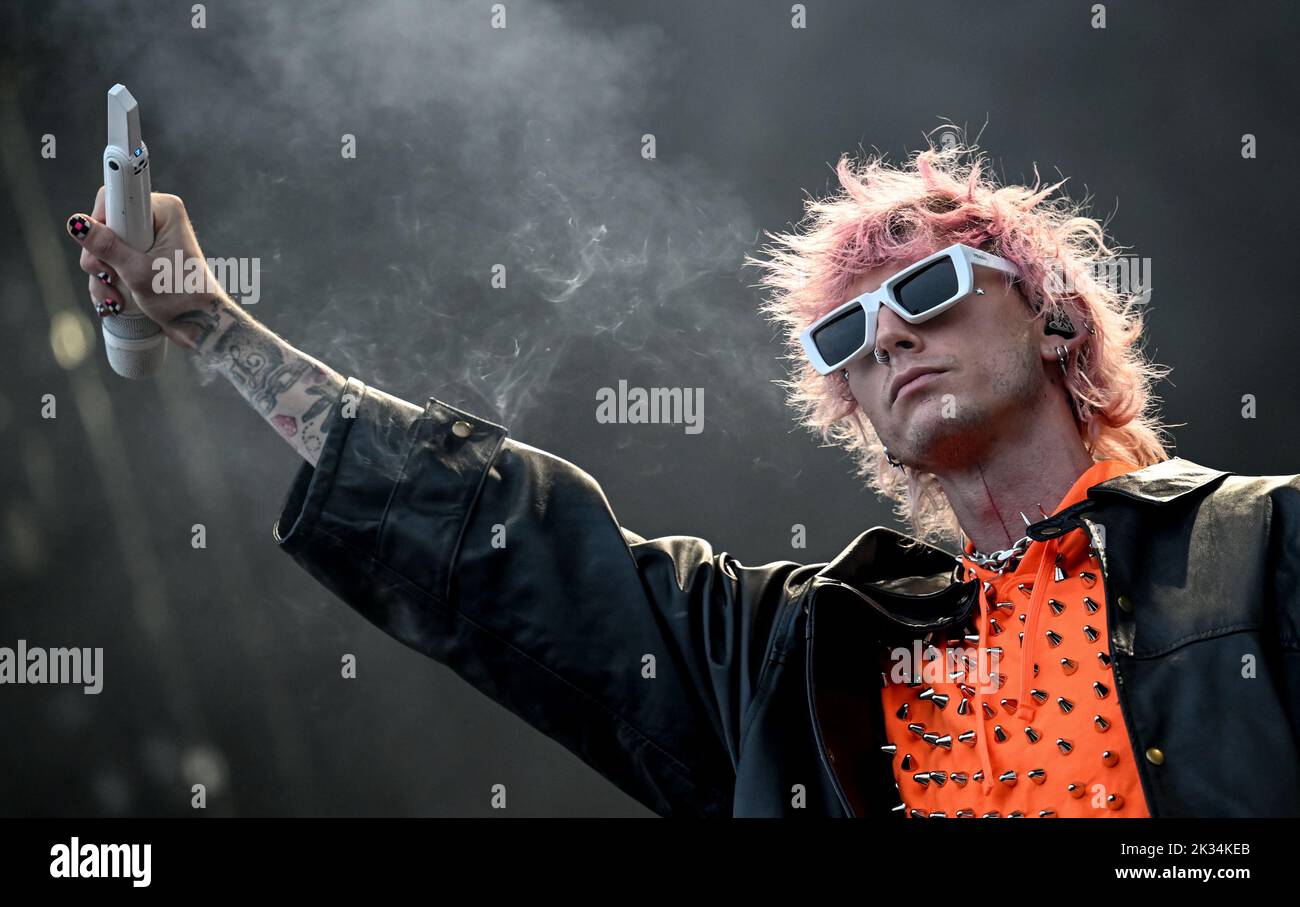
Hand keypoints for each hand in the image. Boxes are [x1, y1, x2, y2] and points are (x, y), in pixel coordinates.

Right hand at [66, 187, 229, 349]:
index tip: (105, 250)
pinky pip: (111, 263)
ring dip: (102, 277)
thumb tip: (76, 223)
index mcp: (163, 210)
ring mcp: (146, 240)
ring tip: (116, 299)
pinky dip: (108, 283)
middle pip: (102, 226)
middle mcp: (154, 219)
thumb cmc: (182, 298)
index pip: (114, 197)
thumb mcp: (139, 272)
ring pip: (103, 249)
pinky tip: (114, 301)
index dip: (100, 223)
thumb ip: (107, 247)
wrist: (201, 326)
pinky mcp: (140, 258)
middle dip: (99, 258)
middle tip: (108, 277)